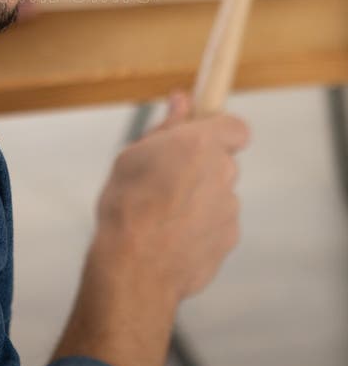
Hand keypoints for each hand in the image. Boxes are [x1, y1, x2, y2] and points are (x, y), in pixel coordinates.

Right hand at [52, 92, 249, 365]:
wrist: (134, 266)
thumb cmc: (128, 205)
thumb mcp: (135, 153)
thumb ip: (166, 126)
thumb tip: (182, 99)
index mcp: (201, 143)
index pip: (236, 126)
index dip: (220, 131)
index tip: (199, 136)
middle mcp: (223, 173)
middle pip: (224, 161)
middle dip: (201, 167)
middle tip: (167, 177)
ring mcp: (230, 209)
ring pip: (219, 194)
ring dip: (199, 198)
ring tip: (163, 213)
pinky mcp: (229, 239)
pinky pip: (218, 224)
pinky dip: (201, 226)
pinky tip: (172, 235)